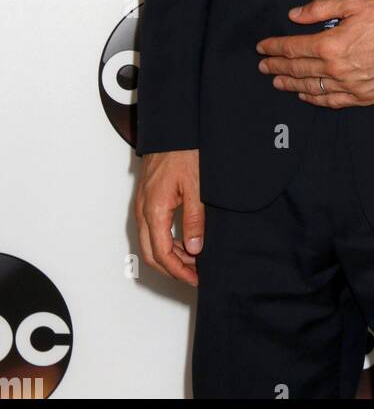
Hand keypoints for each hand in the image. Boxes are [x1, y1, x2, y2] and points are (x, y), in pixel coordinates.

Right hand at [135, 149, 203, 286]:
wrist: (172, 129)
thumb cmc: (183, 151)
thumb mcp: (196, 186)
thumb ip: (194, 219)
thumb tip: (194, 248)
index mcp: (154, 209)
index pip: (162, 253)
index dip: (179, 271)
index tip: (195, 278)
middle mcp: (143, 210)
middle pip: (151, 254)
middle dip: (173, 269)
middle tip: (195, 274)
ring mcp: (142, 205)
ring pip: (150, 243)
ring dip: (170, 256)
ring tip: (194, 259)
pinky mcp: (146, 200)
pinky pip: (152, 230)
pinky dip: (166, 242)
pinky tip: (184, 241)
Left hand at [255, 0, 373, 107]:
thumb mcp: (354, 2)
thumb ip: (321, 8)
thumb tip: (295, 15)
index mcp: (330, 44)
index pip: (293, 48)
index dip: (275, 47)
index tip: (262, 46)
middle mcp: (335, 69)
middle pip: (297, 69)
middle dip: (277, 66)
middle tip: (263, 65)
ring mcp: (348, 86)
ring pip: (311, 87)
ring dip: (290, 84)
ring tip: (276, 81)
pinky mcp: (363, 97)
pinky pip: (331, 102)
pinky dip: (314, 99)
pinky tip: (305, 95)